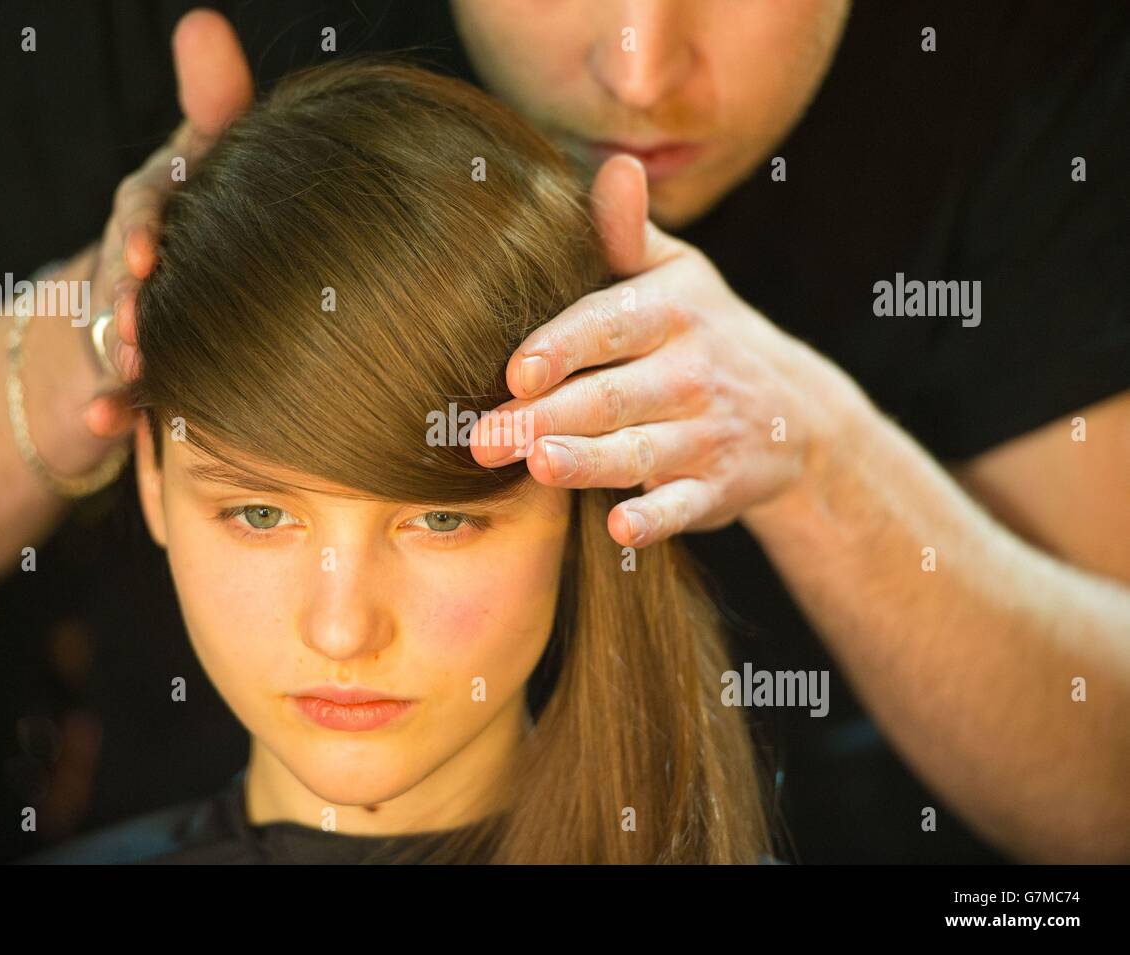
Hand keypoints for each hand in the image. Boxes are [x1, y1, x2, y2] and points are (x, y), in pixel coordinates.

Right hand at [83, 8, 254, 438]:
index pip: (143, 206)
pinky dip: (104, 410)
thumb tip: (204, 24)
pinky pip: (105, 400)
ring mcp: (114, 330)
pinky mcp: (111, 388)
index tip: (146, 248)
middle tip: (142, 301)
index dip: (143, 222)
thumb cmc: (169, 249)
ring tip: (133, 360)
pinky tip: (105, 417)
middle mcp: (126, 270)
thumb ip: (208, 112)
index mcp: (151, 217)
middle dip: (129, 285)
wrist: (100, 334)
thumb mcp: (186, 179)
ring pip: (114, 333)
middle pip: (121, 271)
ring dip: (120, 344)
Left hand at [469, 154, 859, 547]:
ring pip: (643, 449)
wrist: (796, 411)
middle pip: (611, 395)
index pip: (609, 324)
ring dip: (593, 461)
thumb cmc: (704, 332)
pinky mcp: (717, 488)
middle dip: (547, 415)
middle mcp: (691, 372)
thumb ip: (628, 233)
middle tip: (484, 437)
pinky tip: (622, 531)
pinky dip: (657, 518)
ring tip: (541, 466)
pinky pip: (686, 505)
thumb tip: (613, 167)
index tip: (514, 368)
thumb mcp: (679, 273)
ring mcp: (707, 433)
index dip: (562, 346)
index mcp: (673, 312)